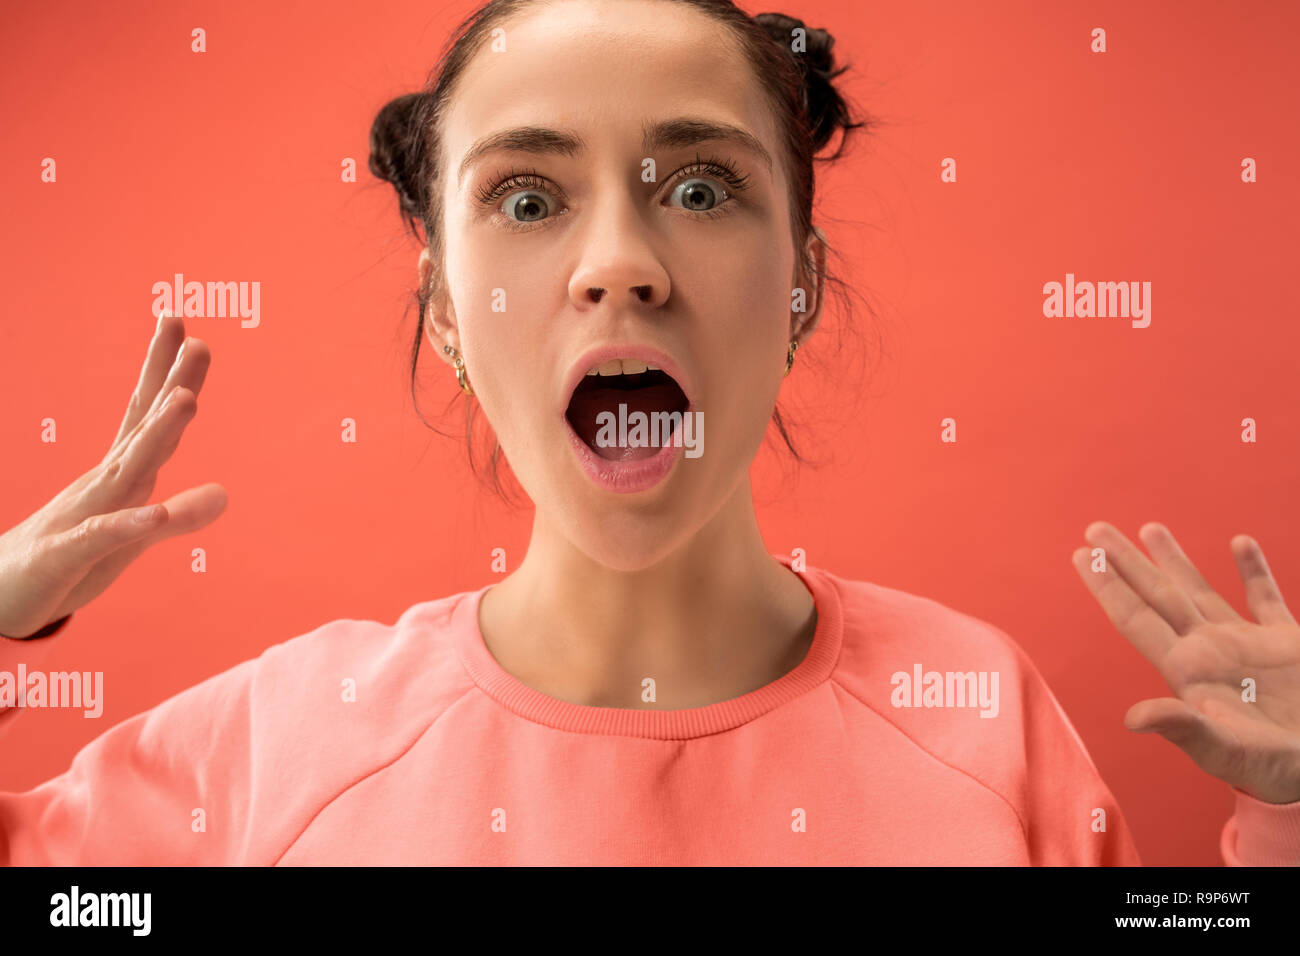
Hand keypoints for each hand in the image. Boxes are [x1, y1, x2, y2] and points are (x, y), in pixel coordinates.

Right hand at [0, 311, 226, 638]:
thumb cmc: (71, 560)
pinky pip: (99, 538)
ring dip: (156, 435)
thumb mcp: (132, 539)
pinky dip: (127, 523)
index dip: (168, 374)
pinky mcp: (64, 557)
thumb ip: (179, 516)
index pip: (145, 417)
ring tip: (187, 399)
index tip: (188, 329)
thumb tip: (224, 493)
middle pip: (140, 429)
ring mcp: (81, 517)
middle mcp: (101, 486)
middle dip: (170, 384)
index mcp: (118, 476)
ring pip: (124, 471)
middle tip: (199, 340)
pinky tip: (155, 511)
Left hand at [1072, 522, 1299, 803]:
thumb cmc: (1269, 772)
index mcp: (1187, 669)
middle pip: (1158, 595)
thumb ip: (1182, 728)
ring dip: (1176, 560)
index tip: (1082, 554)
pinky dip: (1255, 571)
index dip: (1108, 587)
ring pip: (1202, 590)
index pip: (1135, 618)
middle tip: (1096, 527)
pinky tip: (1240, 542)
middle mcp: (1209, 650)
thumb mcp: (1224, 751)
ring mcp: (1247, 645)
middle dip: (1127, 561)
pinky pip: (1267, 599)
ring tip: (1149, 528)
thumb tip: (1132, 719)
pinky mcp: (1290, 645)